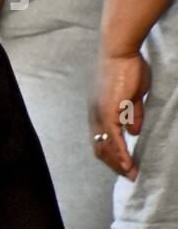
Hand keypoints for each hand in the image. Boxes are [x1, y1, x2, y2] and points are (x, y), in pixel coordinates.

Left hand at [92, 51, 149, 180]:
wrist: (120, 52)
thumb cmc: (127, 69)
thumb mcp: (132, 97)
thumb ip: (132, 114)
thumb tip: (133, 132)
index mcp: (99, 112)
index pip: (102, 140)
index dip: (112, 155)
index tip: (125, 167)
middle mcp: (95, 116)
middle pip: (100, 147)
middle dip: (115, 164)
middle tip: (129, 176)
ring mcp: (99, 115)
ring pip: (105, 146)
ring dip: (118, 162)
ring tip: (131, 174)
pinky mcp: (107, 112)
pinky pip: (112, 138)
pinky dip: (120, 153)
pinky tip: (127, 163)